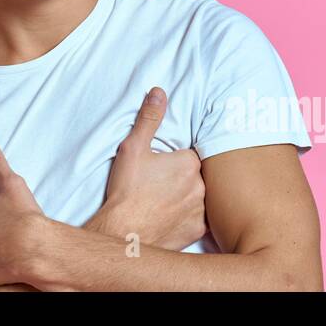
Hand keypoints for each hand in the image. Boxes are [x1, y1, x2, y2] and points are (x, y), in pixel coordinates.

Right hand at [87, 86, 207, 250]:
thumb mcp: (133, 148)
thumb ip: (149, 119)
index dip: (178, 158)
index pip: (192, 154)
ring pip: (200, 197)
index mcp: (189, 163)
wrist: (124, 233)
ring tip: (166, 200)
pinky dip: (188, 217)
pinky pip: (199, 219)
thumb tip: (159, 93)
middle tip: (162, 183)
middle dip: (183, 177)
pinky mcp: (197, 231)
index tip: (165, 164)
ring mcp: (202, 210)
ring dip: (188, 196)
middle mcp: (201, 186)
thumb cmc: (127, 191)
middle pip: (198, 175)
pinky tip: (172, 217)